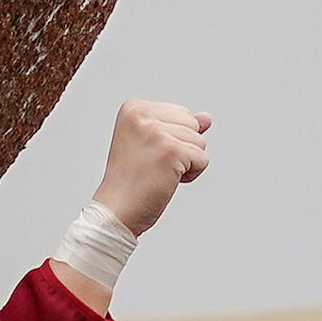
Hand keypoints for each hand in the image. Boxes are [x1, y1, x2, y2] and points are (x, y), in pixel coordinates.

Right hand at [93, 98, 213, 235]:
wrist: (114, 212)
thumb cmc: (130, 182)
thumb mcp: (153, 144)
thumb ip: (179, 126)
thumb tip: (207, 118)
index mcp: (133, 108)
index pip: (181, 114)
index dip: (172, 139)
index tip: (145, 155)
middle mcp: (142, 115)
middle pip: (192, 124)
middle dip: (182, 149)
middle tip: (151, 166)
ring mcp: (156, 132)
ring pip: (200, 142)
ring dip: (185, 164)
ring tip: (157, 174)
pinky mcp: (170, 150)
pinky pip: (203, 159)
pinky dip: (190, 175)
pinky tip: (165, 181)